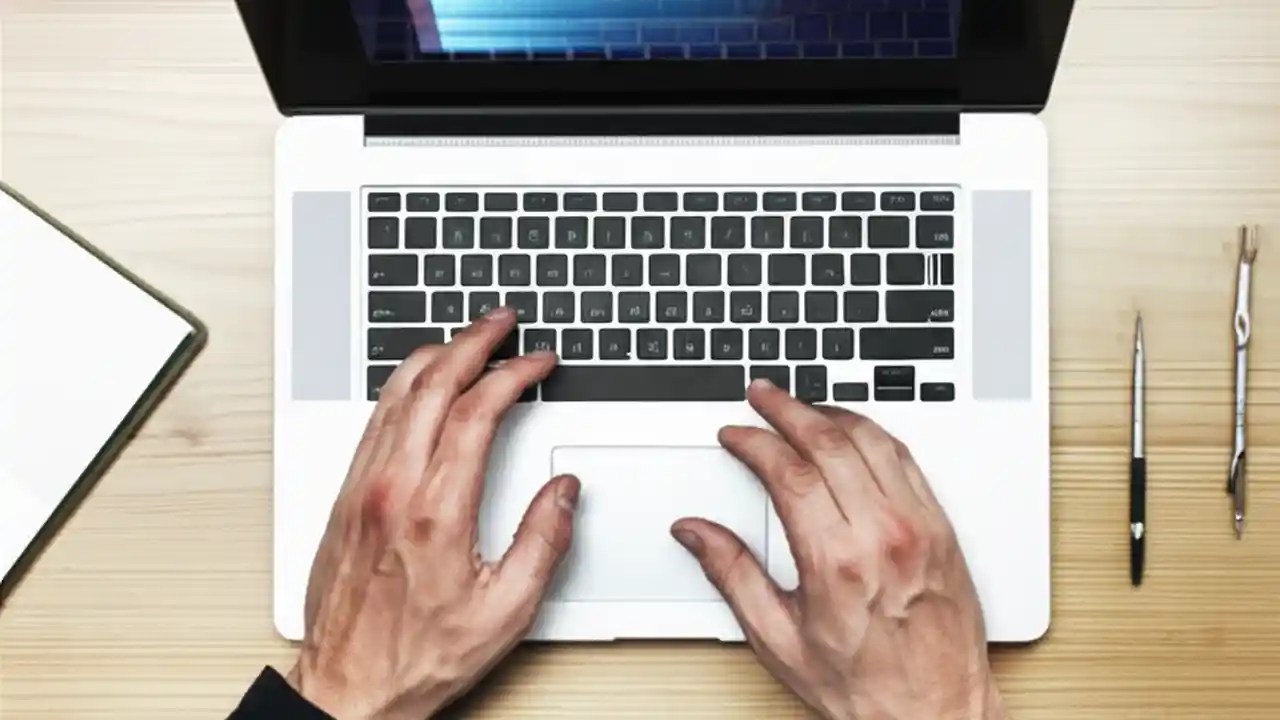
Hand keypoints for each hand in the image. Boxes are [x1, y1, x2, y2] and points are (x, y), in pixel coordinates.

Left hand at [287, 309, 578, 719]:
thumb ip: (544, 542)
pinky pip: (375, 419)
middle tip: (502, 322)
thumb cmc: (418, 657)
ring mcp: (362, 487)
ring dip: (435, 355)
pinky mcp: (345, 496)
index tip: (538, 363)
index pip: (478, 412)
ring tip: (466, 338)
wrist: (347, 688)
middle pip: (433, 384)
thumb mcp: (506, 612)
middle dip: (473, 342)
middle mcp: (392, 487)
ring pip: (396, 394)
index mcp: (436, 509)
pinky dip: (405, 387)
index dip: (513, 375)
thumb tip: (565, 490)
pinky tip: (423, 383)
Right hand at [672, 381, 1004, 719]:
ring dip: (832, 413)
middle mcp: (883, 535)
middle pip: (830, 443)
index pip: (789, 472)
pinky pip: (908, 460)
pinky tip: (853, 431)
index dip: (755, 442)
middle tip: (762, 395)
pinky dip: (875, 434)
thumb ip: (733, 576)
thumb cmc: (864, 689)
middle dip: (788, 409)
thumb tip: (696, 532)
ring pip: (874, 441)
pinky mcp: (942, 530)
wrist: (936, 716)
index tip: (736, 434)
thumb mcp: (779, 640)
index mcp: (837, 562)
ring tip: (802, 405)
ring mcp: (919, 528)